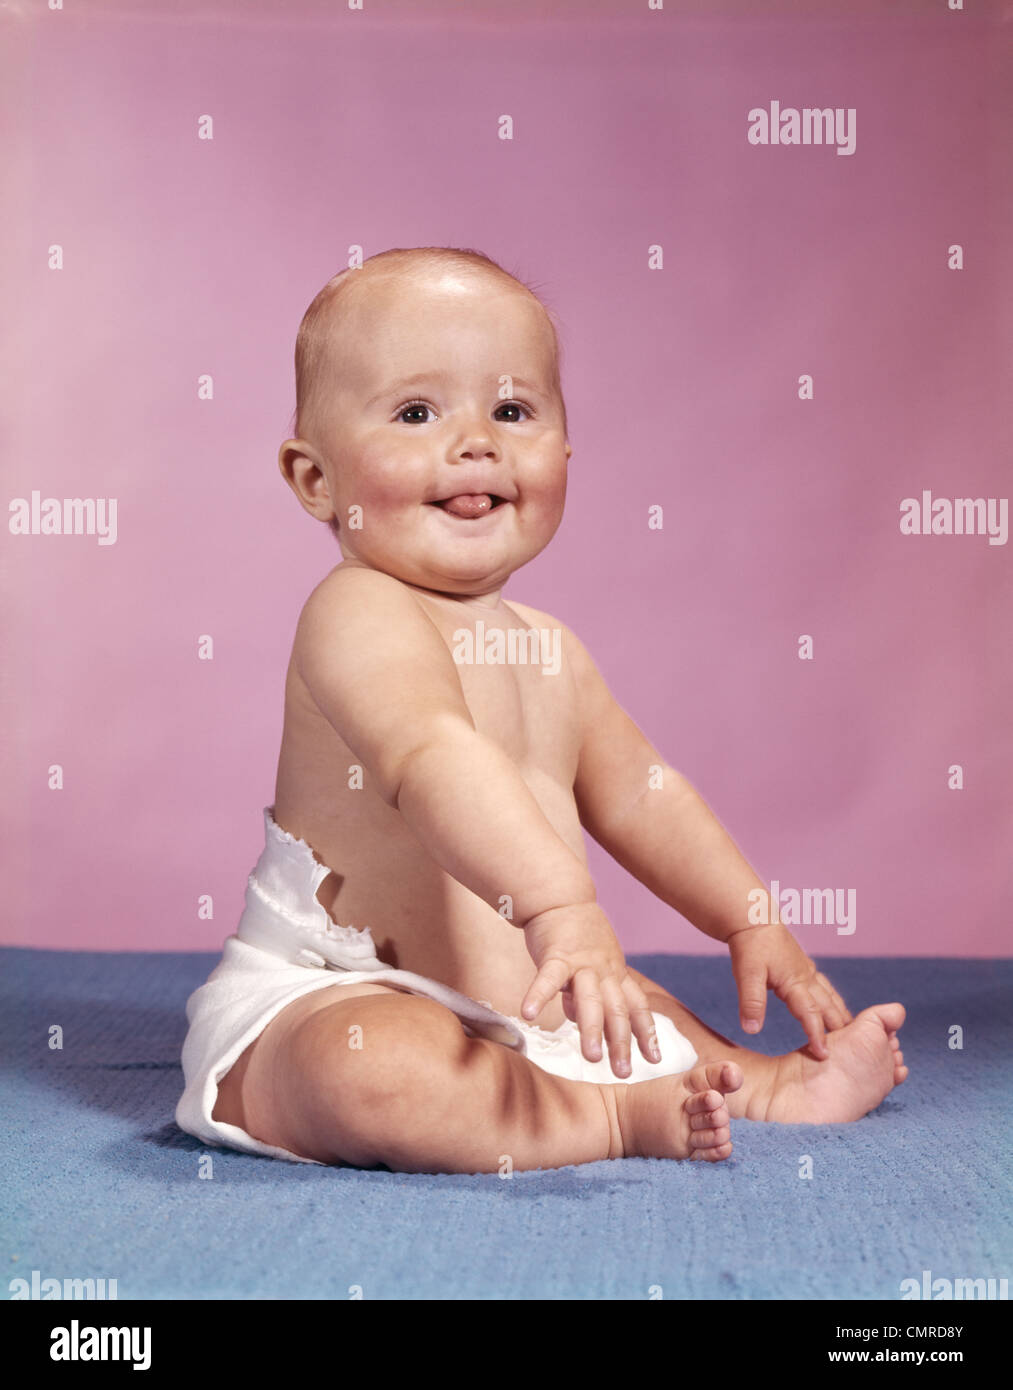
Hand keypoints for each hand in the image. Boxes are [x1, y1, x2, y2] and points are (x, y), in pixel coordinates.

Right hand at [521, 903, 661, 1079]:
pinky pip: (547, 977)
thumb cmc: (576, 933)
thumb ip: (589, 991)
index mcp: (615, 974)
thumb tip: (576, 1020)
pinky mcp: (555, 954)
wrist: (561, 896)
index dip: (646, 1033)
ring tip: (592, 1057)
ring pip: (590, 999)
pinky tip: (528, 1014)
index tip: (654, 1059)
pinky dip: (538, 995)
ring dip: (592, 1029)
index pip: (636, 1007)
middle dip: (621, 1043)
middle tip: (623, 1073)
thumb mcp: (594, 962)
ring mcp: (581, 963)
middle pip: (617, 1010)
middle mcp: (604, 971)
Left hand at [727, 922, 852, 1058]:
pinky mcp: (803, 967)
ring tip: (852, 1034)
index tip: (825, 1055)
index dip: (818, 1034)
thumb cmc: (749, 946)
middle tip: (852, 1051)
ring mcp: (807, 971)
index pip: (810, 1013)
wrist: (753, 918)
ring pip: (831, 996)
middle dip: (840, 1029)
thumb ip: (750, 1002)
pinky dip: (834, 1002)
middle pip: (829, 1006)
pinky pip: (825, 988)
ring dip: (841, 1015)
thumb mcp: (746, 974)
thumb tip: (752, 1030)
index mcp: (794, 982)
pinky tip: (835, 1009)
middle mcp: (806, 977)